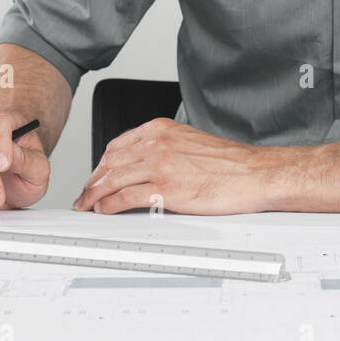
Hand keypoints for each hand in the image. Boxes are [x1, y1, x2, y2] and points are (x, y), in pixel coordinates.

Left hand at [73, 118, 284, 215]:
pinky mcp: (165, 189)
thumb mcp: (191, 143)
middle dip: (92, 180)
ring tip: (87, 206)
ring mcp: (159, 165)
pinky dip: (109, 206)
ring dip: (93, 195)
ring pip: (111, 179)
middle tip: (84, 195)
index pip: (117, 145)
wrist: (255, 174)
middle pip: (109, 162)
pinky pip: (124, 198)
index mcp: (162, 129)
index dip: (101, 163)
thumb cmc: (230, 163)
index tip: (96, 175)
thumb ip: (165, 149)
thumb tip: (146, 167)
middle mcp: (157, 143)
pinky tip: (105, 211)